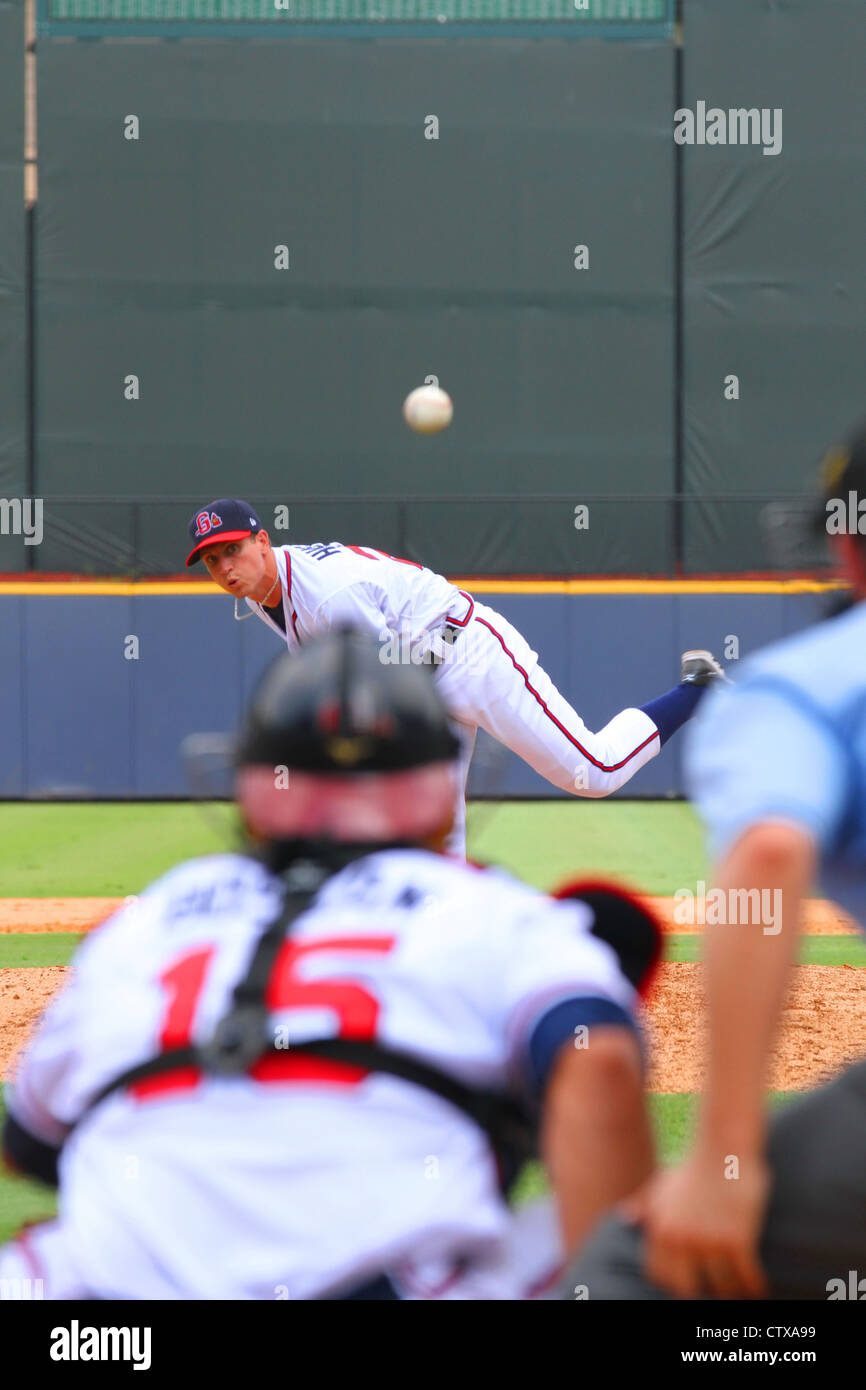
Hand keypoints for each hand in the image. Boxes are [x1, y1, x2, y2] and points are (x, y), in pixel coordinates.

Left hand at [622, 1151, 770, 1298]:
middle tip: (713, 1296)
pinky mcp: (737, 1240)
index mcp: (660, 1228)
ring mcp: (709, 1241)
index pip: (659, 1274)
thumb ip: (644, 1204)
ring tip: (738, 1294)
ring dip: (731, 1292)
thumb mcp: (663, 1183)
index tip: (687, 1287)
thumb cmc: (693, 1164)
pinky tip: (759, 1289)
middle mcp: (681, 1239)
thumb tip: (625, 1217)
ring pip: (721, 1286)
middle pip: (686, 1288)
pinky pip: (746, 1276)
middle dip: (700, 1293)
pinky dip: (754, 1286)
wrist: (723, 1145)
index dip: (673, 1283)